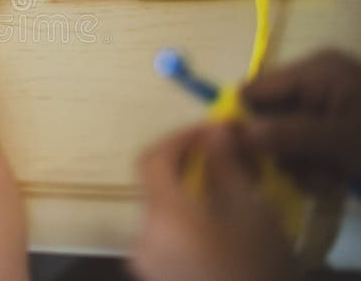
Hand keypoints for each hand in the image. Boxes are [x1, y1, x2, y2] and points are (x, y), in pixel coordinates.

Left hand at [131, 125, 295, 280]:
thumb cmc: (256, 269)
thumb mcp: (251, 212)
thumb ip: (225, 165)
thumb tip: (212, 130)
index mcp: (163, 216)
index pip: (151, 158)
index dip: (177, 139)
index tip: (207, 132)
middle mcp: (141, 236)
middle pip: (154, 184)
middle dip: (185, 165)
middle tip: (221, 157)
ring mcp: (144, 260)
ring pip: (158, 209)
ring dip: (185, 192)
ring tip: (224, 190)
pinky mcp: (153, 276)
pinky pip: (161, 233)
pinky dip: (182, 218)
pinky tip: (214, 222)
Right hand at [242, 50, 360, 186]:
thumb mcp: (340, 142)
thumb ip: (287, 134)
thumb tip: (236, 132)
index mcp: (316, 70)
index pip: (255, 88)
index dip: (242, 119)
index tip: (241, 157)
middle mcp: (316, 78)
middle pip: (267, 113)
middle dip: (278, 149)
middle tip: (299, 176)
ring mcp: (327, 100)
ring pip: (284, 133)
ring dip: (296, 163)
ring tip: (321, 181)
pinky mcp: (335, 122)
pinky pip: (304, 141)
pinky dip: (312, 164)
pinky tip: (329, 179)